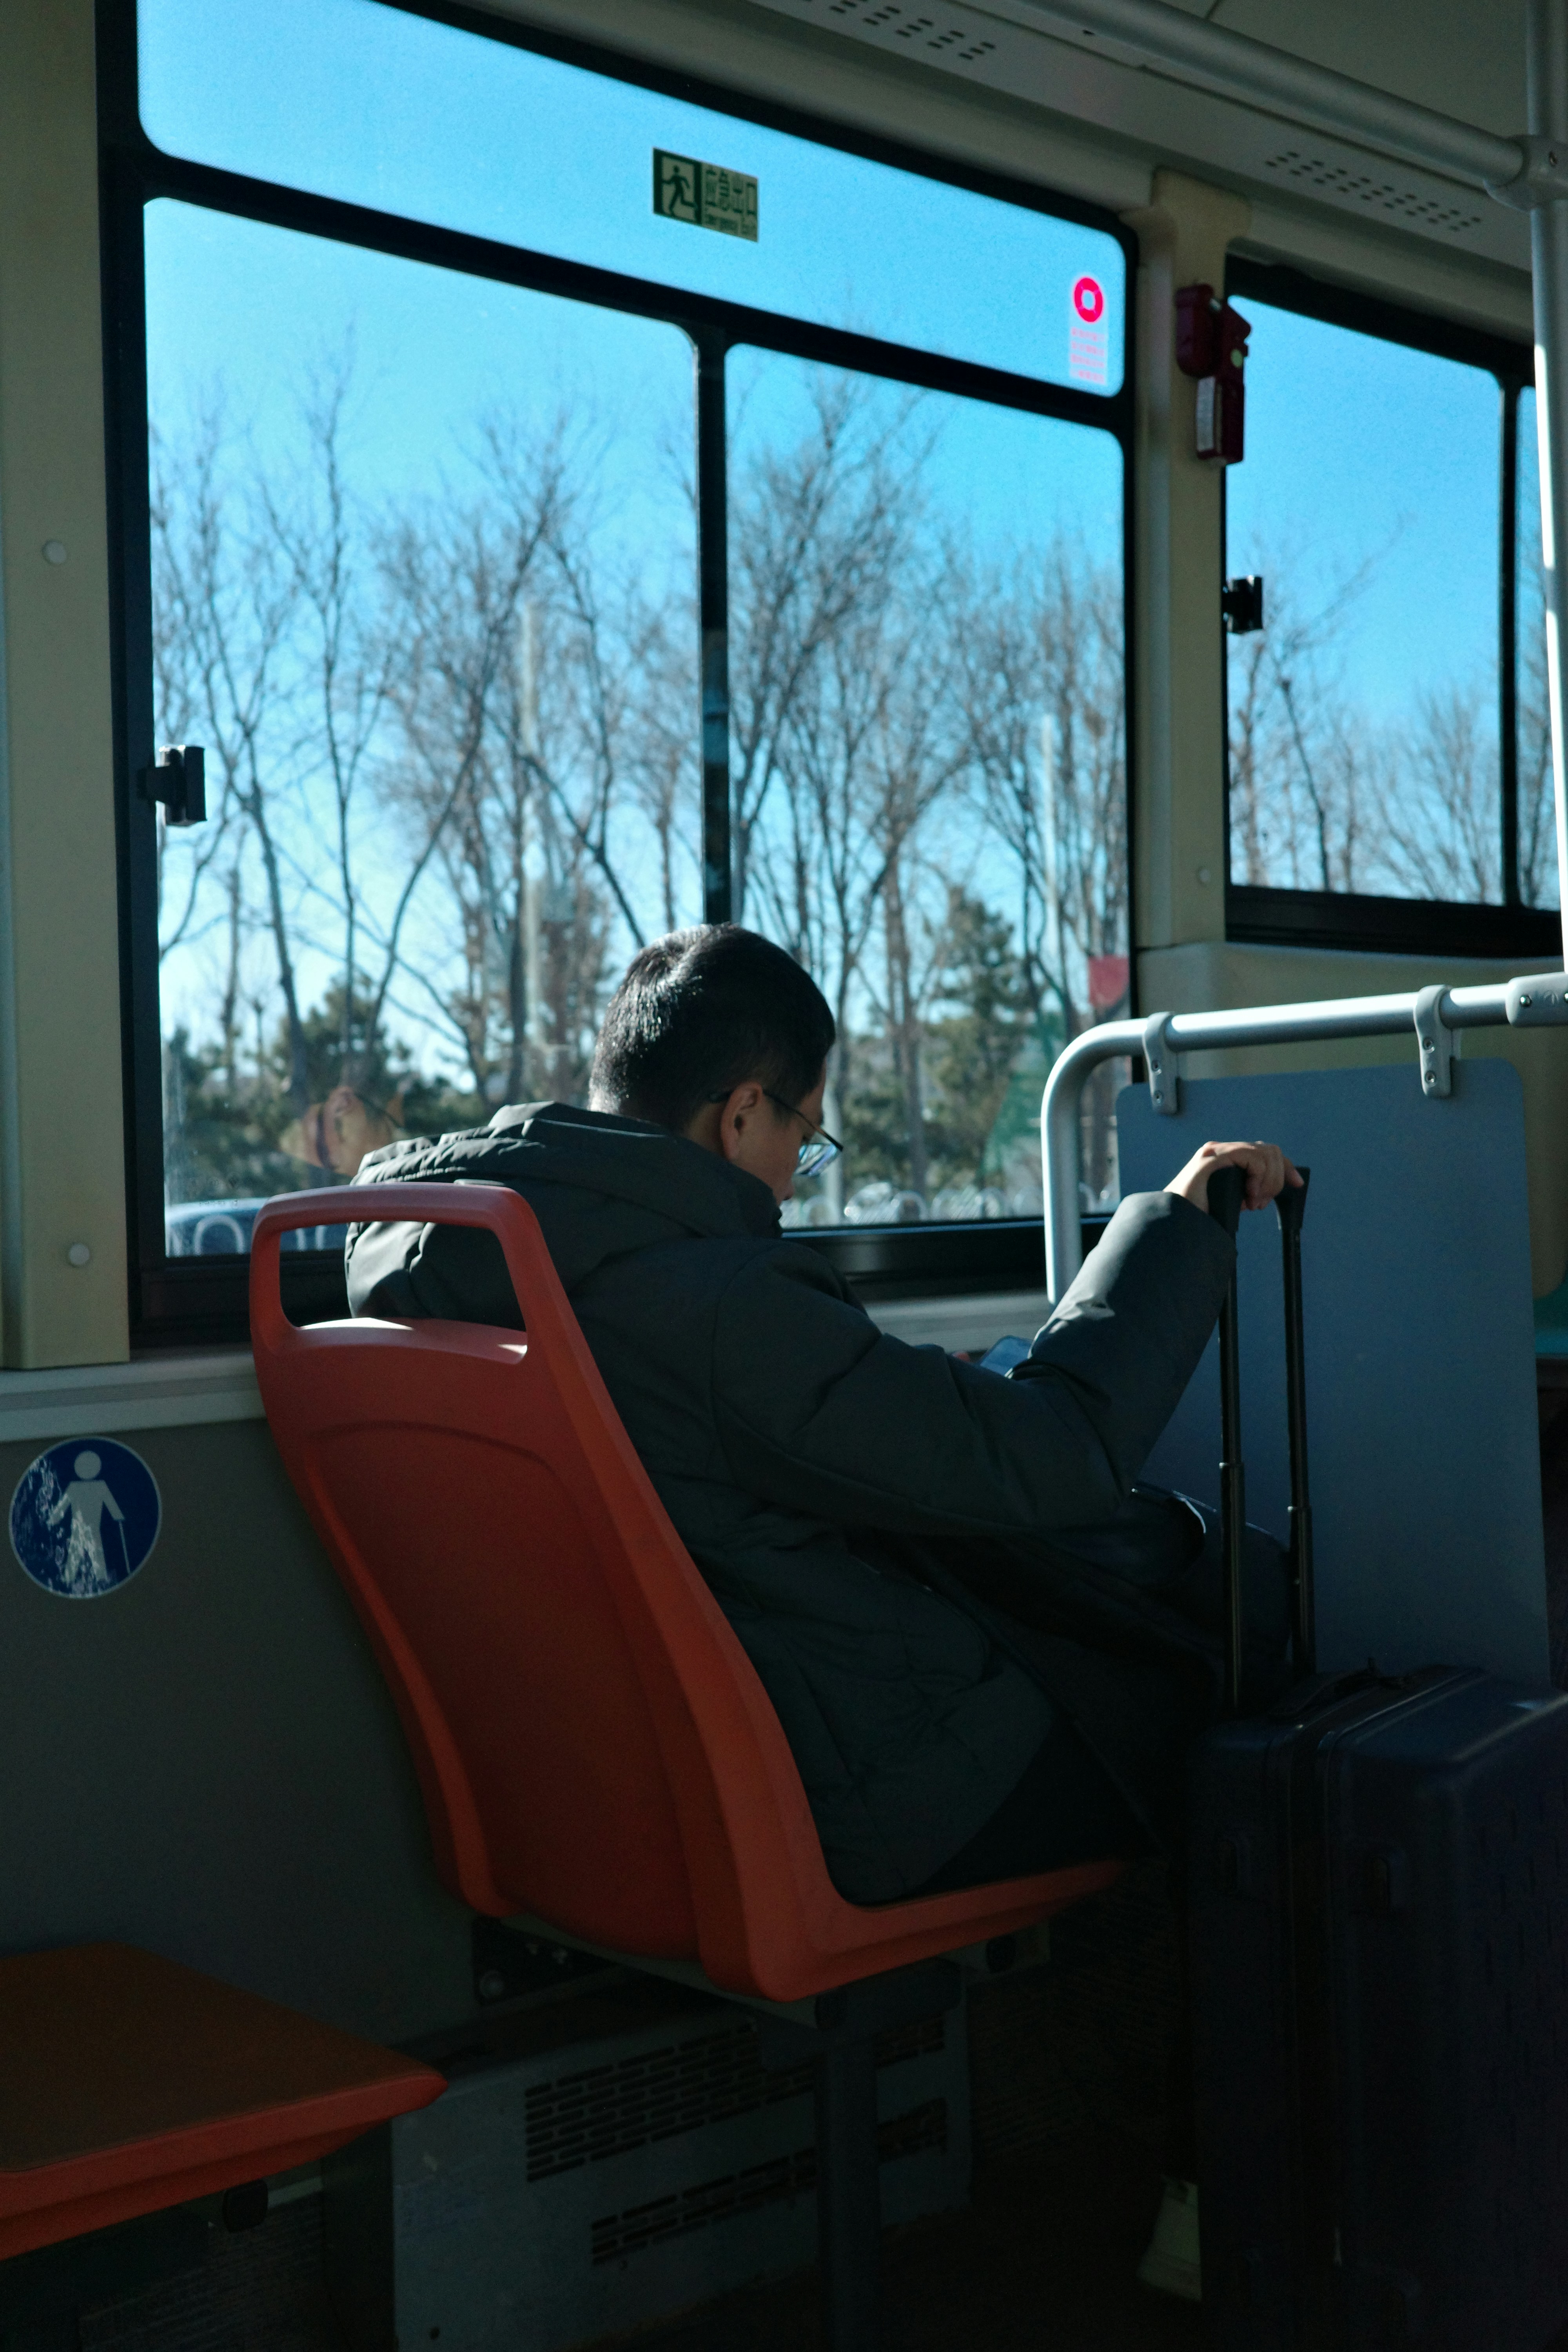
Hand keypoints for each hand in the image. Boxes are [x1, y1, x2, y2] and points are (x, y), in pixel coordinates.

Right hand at [1166, 1139, 1301, 1214]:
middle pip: (1270, 1150)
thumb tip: (1270, 1189)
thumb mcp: (1230, 1199)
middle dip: (1277, 1178)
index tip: (1297, 1184)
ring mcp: (1216, 1152)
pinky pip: (1250, 1157)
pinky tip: (1248, 1196)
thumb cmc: (1198, 1215)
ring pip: (1264, 1153)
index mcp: (1226, 1158)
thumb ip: (1247, 1189)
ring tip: (1253, 1203)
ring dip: (1268, 1181)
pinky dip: (1258, 1177)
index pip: (1265, 1152)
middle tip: (1261, 1204)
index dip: (1285, 1167)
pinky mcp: (1212, 1158)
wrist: (1174, 1224)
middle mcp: (1221, 1150)